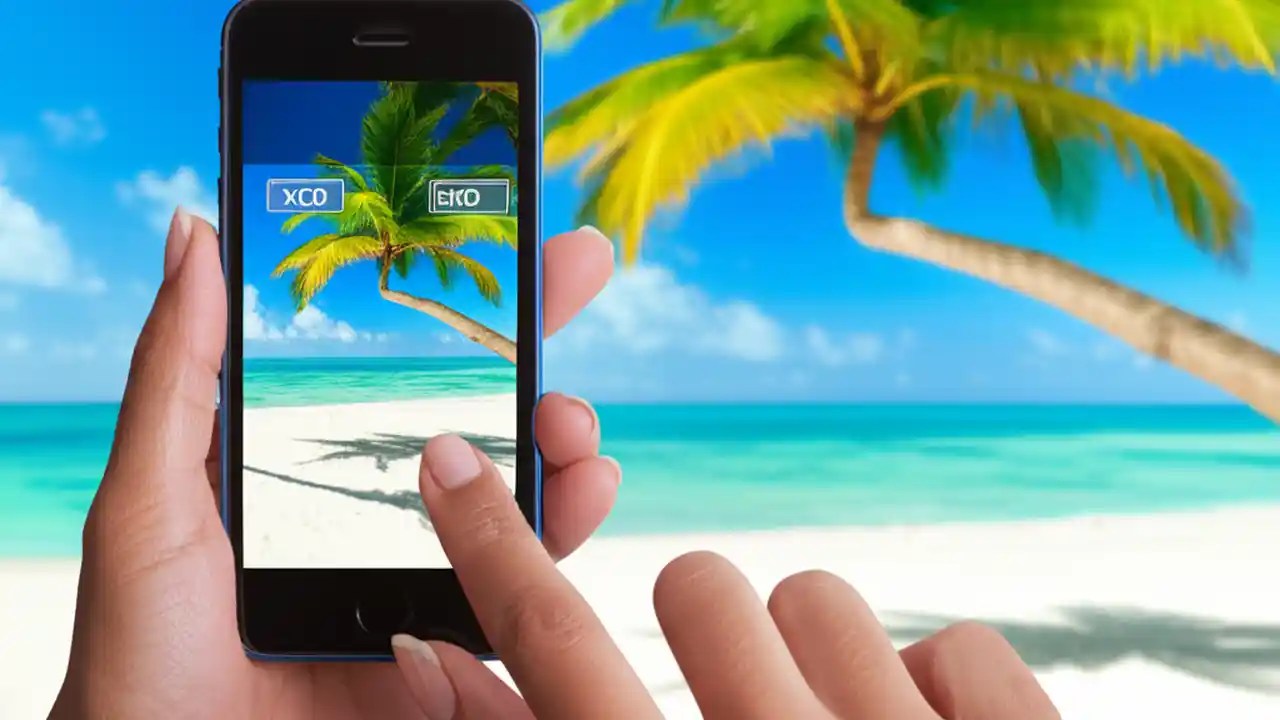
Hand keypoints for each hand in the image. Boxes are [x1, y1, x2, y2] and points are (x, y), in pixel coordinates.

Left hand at [49, 209, 618, 718]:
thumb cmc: (141, 649)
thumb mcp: (151, 496)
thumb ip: (180, 370)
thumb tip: (194, 231)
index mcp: (309, 458)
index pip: (393, 357)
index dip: (445, 291)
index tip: (500, 216)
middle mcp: (377, 504)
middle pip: (474, 404)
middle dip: (533, 333)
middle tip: (574, 272)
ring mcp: (424, 568)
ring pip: (518, 482)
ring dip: (560, 429)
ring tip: (566, 415)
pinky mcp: (461, 638)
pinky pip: (533, 572)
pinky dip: (570, 521)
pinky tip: (582, 486)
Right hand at [394, 435, 1061, 719]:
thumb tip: (442, 664)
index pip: (554, 641)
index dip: (488, 540)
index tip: (452, 461)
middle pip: (697, 584)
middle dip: (705, 635)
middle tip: (736, 716)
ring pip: (820, 598)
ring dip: (815, 668)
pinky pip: (955, 647)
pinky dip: (939, 703)